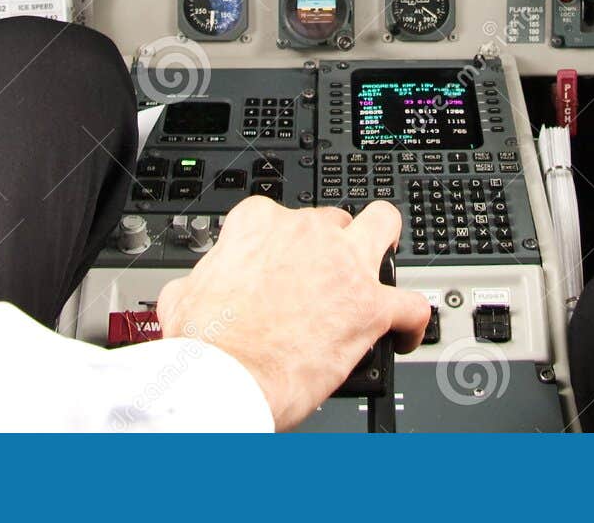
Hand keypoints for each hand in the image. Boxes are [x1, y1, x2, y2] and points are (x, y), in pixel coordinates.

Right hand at [156, 198, 429, 429]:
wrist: (224, 378)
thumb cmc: (204, 343)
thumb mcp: (181, 294)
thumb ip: (200, 279)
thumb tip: (195, 289)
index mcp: (258, 224)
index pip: (278, 216)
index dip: (281, 244)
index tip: (280, 266)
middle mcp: (306, 234)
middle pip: (334, 220)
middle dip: (332, 244)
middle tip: (324, 277)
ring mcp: (344, 265)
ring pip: (384, 226)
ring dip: (384, 247)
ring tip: (378, 276)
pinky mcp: (370, 307)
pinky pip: (411, 305)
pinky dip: (412, 323)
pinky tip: (403, 336)